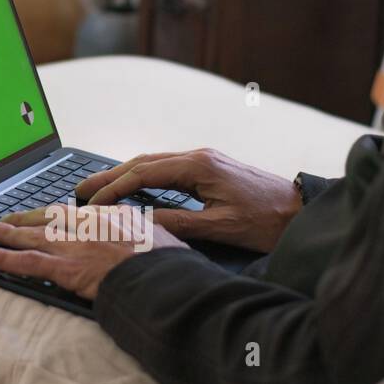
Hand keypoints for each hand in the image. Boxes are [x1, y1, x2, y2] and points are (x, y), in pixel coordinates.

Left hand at [0, 204, 187, 299]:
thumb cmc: (170, 266)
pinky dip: (3, 259)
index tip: (46, 217)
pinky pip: (27, 262)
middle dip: (25, 219)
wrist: (167, 282)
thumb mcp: (161, 239)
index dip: (56, 217)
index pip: (77, 214)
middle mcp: (89, 225)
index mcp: (113, 217)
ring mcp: (76, 245)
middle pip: (48, 219)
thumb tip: (145, 234)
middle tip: (7, 219)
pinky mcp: (66, 268)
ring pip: (32, 236)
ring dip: (7, 234)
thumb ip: (145, 233)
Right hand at [75, 148, 301, 252]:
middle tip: (80, 189)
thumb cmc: (267, 221)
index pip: (142, 174)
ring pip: (153, 163)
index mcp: (198, 166)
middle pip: (142, 162)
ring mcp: (205, 159)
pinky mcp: (210, 167)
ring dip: (124, 174)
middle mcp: (198, 156)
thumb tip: (139, 221)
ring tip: (98, 187)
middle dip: (109, 175)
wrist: (303, 211)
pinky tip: (132, 187)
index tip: (92, 203)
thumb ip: (176, 222)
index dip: (113, 189)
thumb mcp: (220, 227)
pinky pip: (166, 168)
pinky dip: (143, 176)